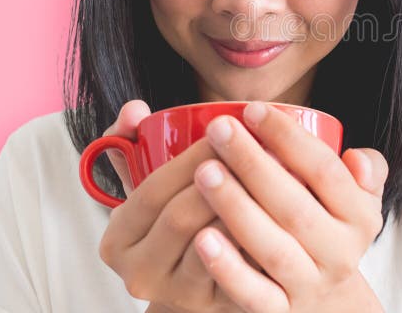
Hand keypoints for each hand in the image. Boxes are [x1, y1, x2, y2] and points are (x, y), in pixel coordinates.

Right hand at [99, 100, 262, 311]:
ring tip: (278, 171)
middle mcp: (140, 273)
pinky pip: (241, 273)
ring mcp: (177, 296)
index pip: (151, 189)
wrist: (205, 283)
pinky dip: (260, 239)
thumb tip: (135, 110)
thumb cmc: (180, 221)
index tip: (227, 128)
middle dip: (222, 176)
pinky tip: (283, 213)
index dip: (191, 157)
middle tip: (259, 146)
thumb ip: (133, 143)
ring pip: (213, 244)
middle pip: (181, 217)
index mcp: (118, 239)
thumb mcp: (152, 188)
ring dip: (246, 205)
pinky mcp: (215, 308)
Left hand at [99, 100, 386, 311]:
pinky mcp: (278, 312)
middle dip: (253, 164)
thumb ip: (368, 170)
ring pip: (272, 248)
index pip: (326, 172)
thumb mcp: (357, 197)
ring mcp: (309, 286)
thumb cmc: (327, 225)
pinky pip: (252, 294)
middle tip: (219, 130)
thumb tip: (356, 159)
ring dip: (236, 207)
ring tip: (204, 171)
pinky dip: (228, 268)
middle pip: (294, 206)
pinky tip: (201, 238)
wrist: (322, 296)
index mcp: (361, 218)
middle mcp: (340, 255)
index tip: (253, 111)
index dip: (289, 139)